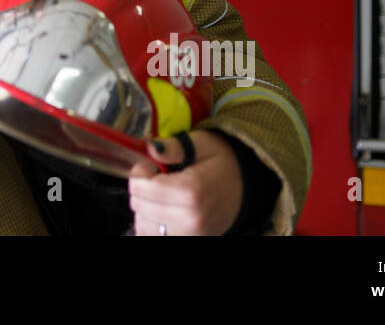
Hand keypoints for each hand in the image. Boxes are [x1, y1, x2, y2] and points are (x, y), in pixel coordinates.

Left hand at [127, 130, 242, 234]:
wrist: (246, 189)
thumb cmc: (222, 164)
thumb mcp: (202, 144)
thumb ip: (174, 146)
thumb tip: (150, 148)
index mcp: (191, 192)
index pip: (139, 187)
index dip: (141, 171)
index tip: (154, 166)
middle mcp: (189, 219)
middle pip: (138, 205)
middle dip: (142, 189)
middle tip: (160, 179)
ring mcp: (190, 235)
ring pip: (142, 224)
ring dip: (145, 208)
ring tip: (163, 195)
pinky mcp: (190, 240)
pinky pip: (153, 236)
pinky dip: (152, 223)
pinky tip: (164, 210)